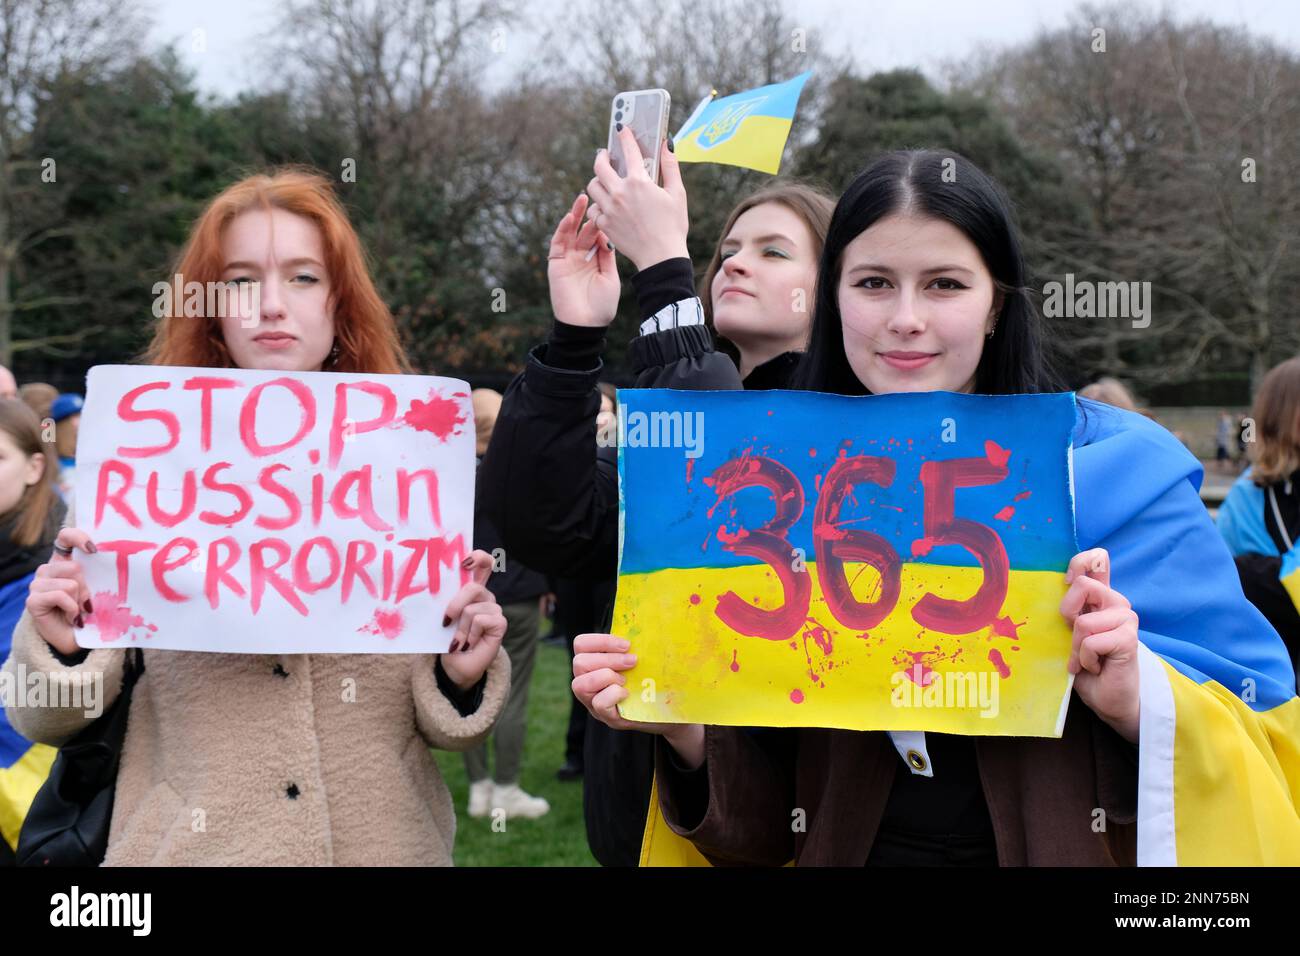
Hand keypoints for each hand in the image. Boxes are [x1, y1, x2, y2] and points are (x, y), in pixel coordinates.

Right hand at [27, 528, 96, 656]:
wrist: (76, 640)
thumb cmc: (89, 612)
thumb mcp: (97, 588)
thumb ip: (99, 572)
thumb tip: (121, 558)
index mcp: (63, 562)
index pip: (64, 537)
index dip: (77, 537)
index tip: (93, 549)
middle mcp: (47, 570)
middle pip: (75, 567)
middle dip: (87, 587)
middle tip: (85, 603)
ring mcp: (37, 585)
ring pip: (71, 583)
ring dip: (79, 601)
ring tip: (76, 611)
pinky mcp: (32, 600)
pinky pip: (61, 596)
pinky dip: (72, 609)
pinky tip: (70, 617)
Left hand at [438, 549, 506, 689]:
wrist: (456, 666)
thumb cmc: (446, 640)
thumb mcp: (441, 617)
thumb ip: (443, 601)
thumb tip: (430, 589)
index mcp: (471, 589)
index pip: (483, 563)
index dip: (477, 557)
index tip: (464, 563)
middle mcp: (485, 596)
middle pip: (473, 586)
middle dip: (455, 604)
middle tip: (445, 621)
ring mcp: (494, 608)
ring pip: (470, 610)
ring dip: (459, 630)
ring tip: (458, 642)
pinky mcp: (500, 622)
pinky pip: (479, 621)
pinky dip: (469, 635)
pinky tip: (469, 644)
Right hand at [547, 193, 619, 327]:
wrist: (587, 324)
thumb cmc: (602, 305)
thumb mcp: (610, 277)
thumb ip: (608, 256)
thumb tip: (608, 233)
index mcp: (597, 260)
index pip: (599, 235)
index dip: (605, 221)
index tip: (614, 207)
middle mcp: (582, 257)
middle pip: (586, 230)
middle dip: (592, 214)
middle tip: (599, 196)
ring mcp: (568, 259)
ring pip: (571, 232)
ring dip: (575, 215)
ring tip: (583, 198)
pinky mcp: (556, 263)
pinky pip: (558, 243)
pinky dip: (563, 229)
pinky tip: (570, 217)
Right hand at [571, 632, 703, 765]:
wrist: (671, 711)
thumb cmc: (654, 681)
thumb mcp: (641, 659)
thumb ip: (632, 646)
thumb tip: (644, 623)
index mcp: (594, 664)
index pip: (581, 644)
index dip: (601, 641)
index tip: (627, 645)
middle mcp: (589, 684)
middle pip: (579, 663)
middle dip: (608, 659)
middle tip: (633, 661)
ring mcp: (594, 703)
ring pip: (579, 685)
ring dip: (607, 676)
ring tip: (626, 680)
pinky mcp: (608, 718)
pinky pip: (598, 704)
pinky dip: (613, 695)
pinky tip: (628, 694)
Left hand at [586, 128, 689, 271]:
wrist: (660, 257)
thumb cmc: (673, 226)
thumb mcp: (677, 194)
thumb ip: (670, 167)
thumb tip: (667, 145)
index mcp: (639, 182)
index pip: (629, 150)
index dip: (625, 136)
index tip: (622, 128)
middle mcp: (620, 192)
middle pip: (599, 166)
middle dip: (601, 157)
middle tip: (605, 155)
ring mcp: (610, 209)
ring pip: (592, 187)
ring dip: (597, 181)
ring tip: (604, 182)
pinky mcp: (605, 225)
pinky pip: (593, 209)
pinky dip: (598, 206)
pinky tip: (606, 206)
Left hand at [1059, 548, 1140, 742]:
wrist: (1108, 699)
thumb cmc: (1088, 666)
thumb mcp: (1071, 633)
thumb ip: (1071, 608)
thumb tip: (1064, 583)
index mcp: (1101, 598)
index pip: (1097, 561)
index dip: (1080, 562)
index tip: (1068, 582)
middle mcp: (1117, 602)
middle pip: (1083, 586)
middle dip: (1068, 615)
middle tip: (1076, 641)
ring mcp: (1126, 618)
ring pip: (1083, 622)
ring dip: (1076, 647)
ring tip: (1087, 660)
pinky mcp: (1128, 638)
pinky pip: (1090, 642)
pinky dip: (1085, 659)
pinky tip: (1096, 667)